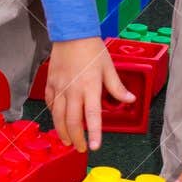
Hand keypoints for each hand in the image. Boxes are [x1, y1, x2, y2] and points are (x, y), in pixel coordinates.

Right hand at [46, 37, 135, 151]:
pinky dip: (54, 115)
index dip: (94, 133)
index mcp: (91, 86)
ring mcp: (60, 87)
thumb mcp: (109, 67)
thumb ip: (117, 87)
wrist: (71, 33)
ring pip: (58, 116)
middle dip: (76, 138)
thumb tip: (130, 100)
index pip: (93, 115)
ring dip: (62, 132)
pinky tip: (58, 121)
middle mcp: (73, 90)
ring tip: (67, 142)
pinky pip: (51, 104)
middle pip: (72, 121)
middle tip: (81, 148)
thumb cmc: (92, 49)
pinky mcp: (51, 83)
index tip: (94, 147)